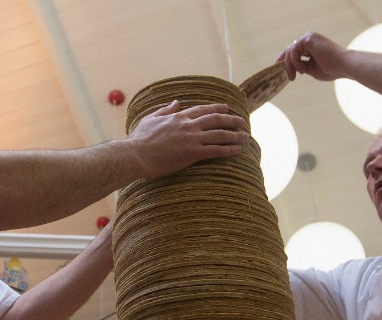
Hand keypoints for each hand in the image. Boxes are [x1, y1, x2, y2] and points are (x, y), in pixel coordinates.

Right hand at [128, 100, 247, 178]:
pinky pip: (216, 150)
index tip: (227, 108)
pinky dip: (229, 149)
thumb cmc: (140, 139)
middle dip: (232, 120)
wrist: (136, 154)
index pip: (202, 109)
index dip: (217, 108)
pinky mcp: (192, 153)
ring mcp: (192, 138)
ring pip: (220, 134)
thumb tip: (177, 102)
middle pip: (216, 119)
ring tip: (245, 137)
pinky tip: (238, 150)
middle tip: (243, 122)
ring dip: (235, 135)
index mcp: (178, 117)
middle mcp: (188, 125)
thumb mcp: (151, 118)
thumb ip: (166, 110)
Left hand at [278, 32, 347, 81]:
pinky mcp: (309, 39)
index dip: (285, 61)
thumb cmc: (331, 69)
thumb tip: (290, 68)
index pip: (293, 51)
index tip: (279, 71)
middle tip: (282, 75)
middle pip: (289, 50)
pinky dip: (295, 62)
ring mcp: (309, 37)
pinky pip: (294, 51)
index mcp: (311, 45)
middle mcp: (309, 39)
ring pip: (290, 51)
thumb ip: (301, 65)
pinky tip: (303, 70)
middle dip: (283, 63)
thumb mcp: (311, 68)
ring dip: (290, 66)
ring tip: (294, 77)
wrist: (344, 66)